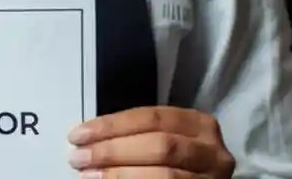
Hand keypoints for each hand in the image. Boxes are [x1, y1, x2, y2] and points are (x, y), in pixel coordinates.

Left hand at [67, 107, 234, 177]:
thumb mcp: (164, 138)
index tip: (79, 134)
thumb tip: (88, 140)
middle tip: (79, 157)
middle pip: (159, 145)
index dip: (113, 125)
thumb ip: (136, 136)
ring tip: (88, 175)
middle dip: (114, 151)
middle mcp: (212, 151)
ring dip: (119, 175)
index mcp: (199, 124)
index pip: (152, 117)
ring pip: (164, 176)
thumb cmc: (175, 160)